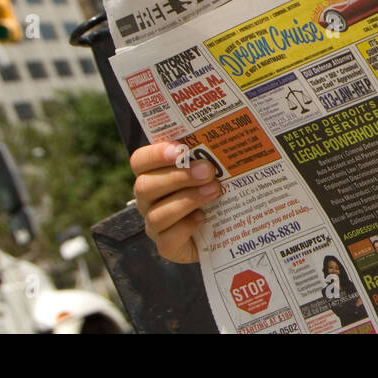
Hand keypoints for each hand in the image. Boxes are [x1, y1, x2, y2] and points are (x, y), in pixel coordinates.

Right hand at [131, 142, 220, 263]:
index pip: (140, 161)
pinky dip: (186, 228)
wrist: (225, 227)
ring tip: (214, 191)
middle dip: (178, 177)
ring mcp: (154, 224)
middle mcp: (148, 199)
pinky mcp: (167, 246)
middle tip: (208, 171)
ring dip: (187, 200)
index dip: (156, 154)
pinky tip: (204, 218)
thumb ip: (214, 152)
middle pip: (145, 186)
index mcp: (154, 173)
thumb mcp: (215, 167)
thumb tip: (237, 131)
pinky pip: (167, 240)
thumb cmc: (216, 186)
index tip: (181, 150)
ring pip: (156, 214)